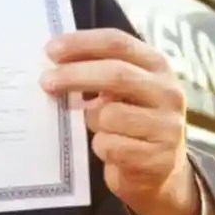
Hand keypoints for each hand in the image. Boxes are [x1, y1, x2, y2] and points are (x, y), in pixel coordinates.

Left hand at [41, 29, 199, 214]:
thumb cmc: (129, 121)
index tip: (50, 50)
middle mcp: (168, 92)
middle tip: (45, 81)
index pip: (117, 42)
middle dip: (75, 75)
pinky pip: (111, 147)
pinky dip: (101, 147)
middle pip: (116, 75)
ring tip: (98, 128)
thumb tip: (52, 62)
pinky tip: (111, 150)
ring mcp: (167, 127)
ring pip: (109, 115)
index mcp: (156, 66)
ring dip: (91, 121)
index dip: (82, 43)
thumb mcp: (121, 90)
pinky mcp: (158, 159)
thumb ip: (98, 72)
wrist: (158, 171)